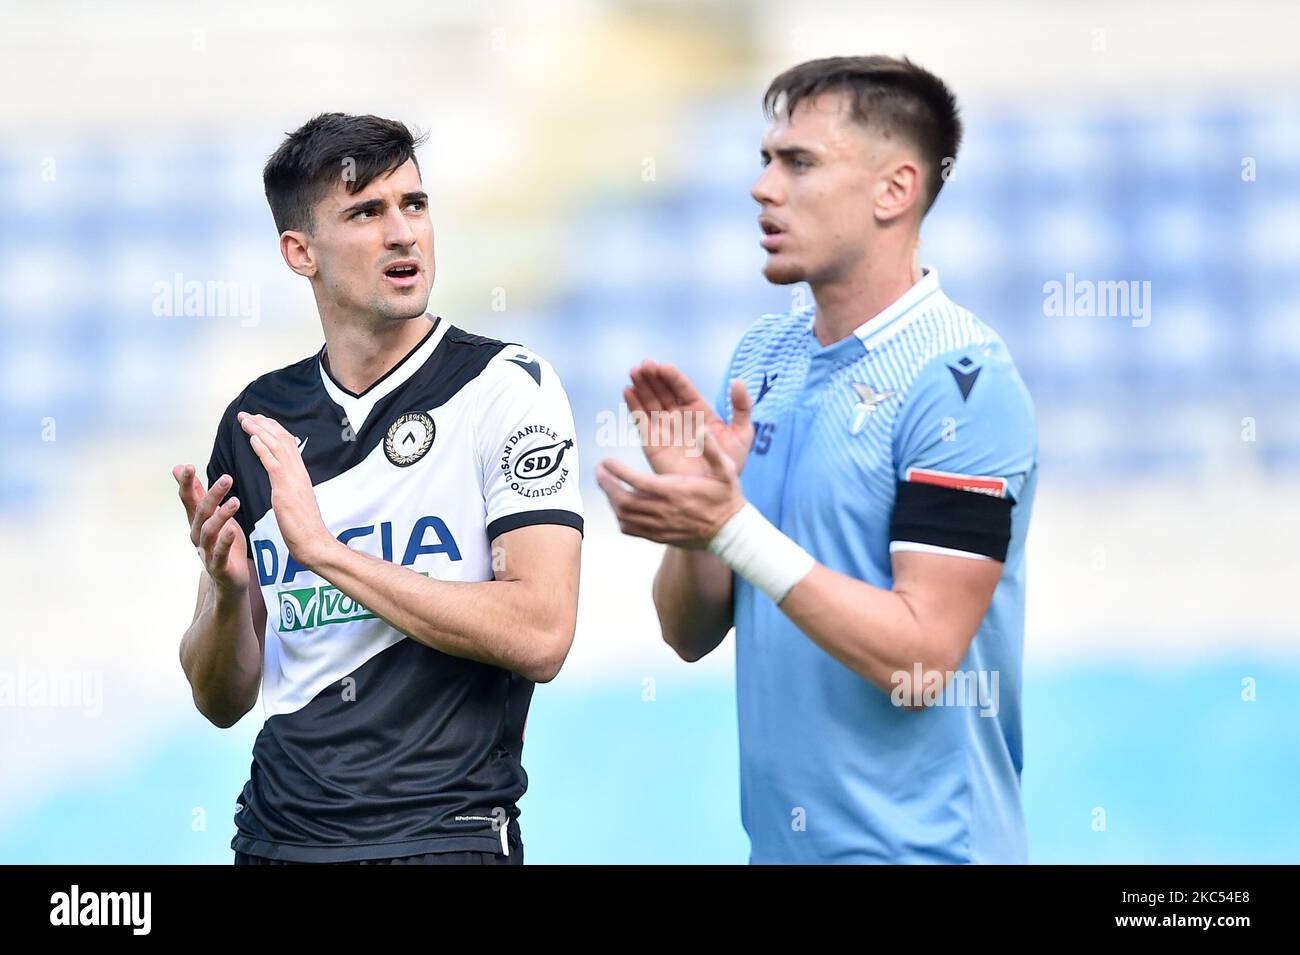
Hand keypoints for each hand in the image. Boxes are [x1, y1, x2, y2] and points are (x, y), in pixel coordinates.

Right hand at [173, 464, 247, 592]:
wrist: (229, 580)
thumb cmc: (221, 543)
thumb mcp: (210, 515)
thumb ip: (197, 494)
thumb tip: (178, 467)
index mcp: (196, 522)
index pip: (189, 500)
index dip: (187, 484)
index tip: (188, 466)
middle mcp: (197, 535)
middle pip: (201, 513)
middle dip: (212, 495)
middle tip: (227, 478)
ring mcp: (207, 551)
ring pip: (210, 531)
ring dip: (222, 515)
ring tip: (236, 501)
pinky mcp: (219, 565)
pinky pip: (220, 552)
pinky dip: (225, 541)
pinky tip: (232, 530)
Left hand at [237, 412, 332, 568]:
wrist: (313, 541)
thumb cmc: (304, 527)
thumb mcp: (296, 500)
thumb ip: (289, 486)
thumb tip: (281, 481)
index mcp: (300, 474)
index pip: (288, 443)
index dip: (272, 430)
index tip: (259, 421)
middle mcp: (298, 471)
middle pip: (282, 439)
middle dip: (263, 424)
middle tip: (247, 414)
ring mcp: (293, 479)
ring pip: (276, 446)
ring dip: (259, 430)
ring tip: (245, 420)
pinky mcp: (285, 489)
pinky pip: (272, 463)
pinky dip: (262, 448)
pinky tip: (251, 439)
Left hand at [596, 430, 744, 548]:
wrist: (730, 532)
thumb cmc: (726, 498)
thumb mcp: (726, 470)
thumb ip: (713, 449)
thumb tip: (702, 429)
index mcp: (675, 492)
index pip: (637, 482)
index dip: (617, 471)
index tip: (606, 461)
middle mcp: (663, 511)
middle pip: (624, 501)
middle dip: (606, 485)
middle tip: (599, 471)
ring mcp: (659, 527)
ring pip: (624, 516)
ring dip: (610, 500)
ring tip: (606, 484)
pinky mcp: (659, 537)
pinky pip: (631, 530)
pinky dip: (620, 517)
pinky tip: (618, 506)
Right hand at [625, 361, 753, 475]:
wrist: (714, 491)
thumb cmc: (730, 464)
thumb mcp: (743, 433)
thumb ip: (742, 407)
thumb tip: (738, 381)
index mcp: (699, 410)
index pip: (683, 388)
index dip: (672, 377)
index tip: (663, 366)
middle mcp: (679, 416)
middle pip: (663, 391)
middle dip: (653, 378)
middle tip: (644, 365)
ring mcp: (665, 429)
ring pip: (650, 403)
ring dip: (641, 387)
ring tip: (634, 372)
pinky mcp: (652, 443)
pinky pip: (641, 422)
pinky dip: (633, 406)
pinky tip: (628, 391)